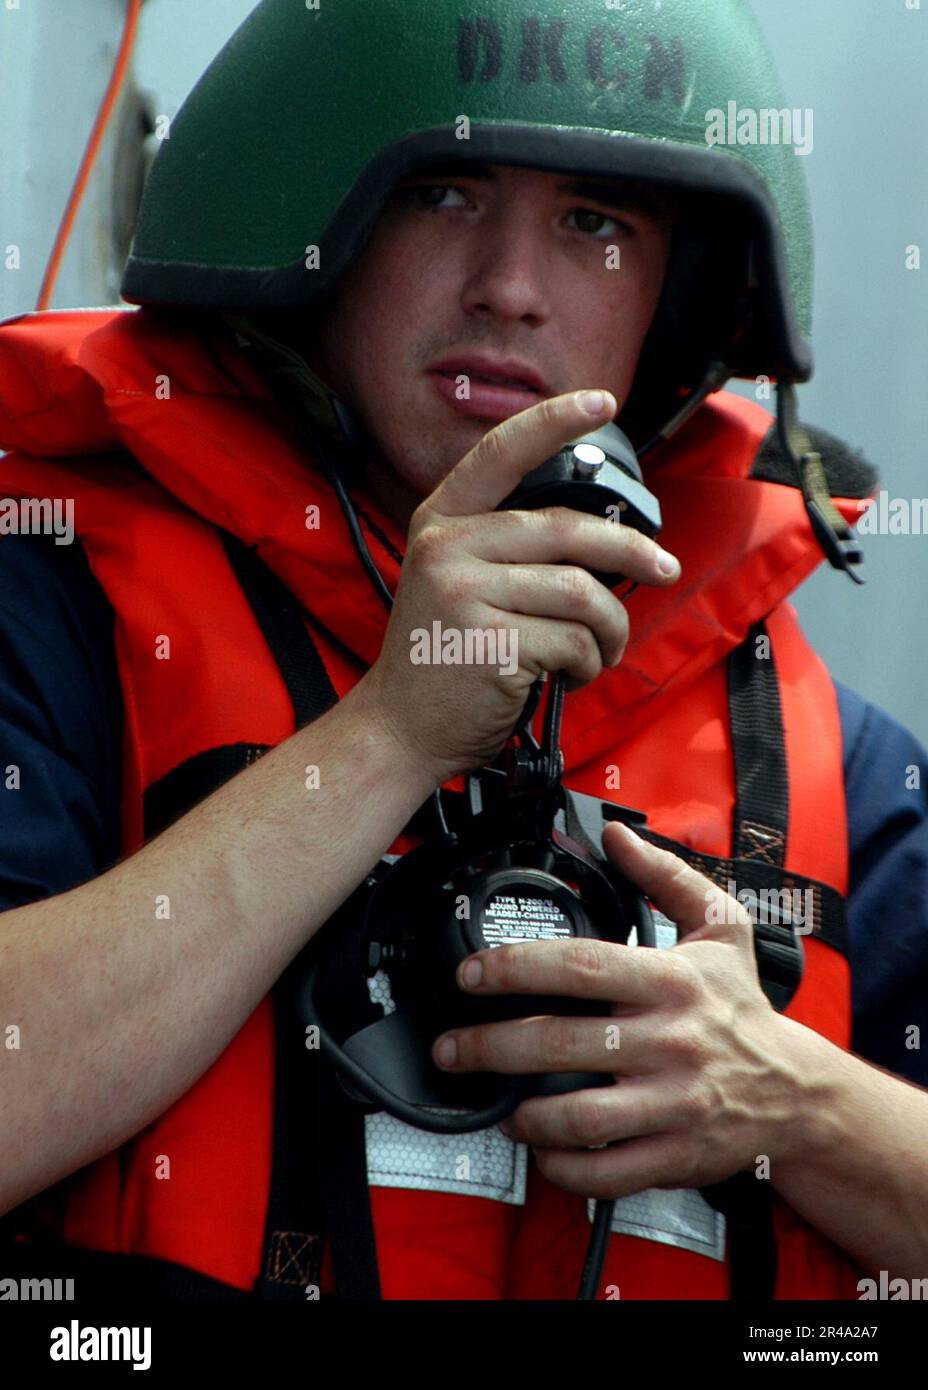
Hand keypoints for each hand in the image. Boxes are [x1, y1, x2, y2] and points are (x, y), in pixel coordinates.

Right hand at [355, 390, 680, 785]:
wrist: (400, 727)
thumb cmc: (442, 656)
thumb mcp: (454, 580)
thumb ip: (505, 547)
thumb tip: (600, 536)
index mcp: (440, 521)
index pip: (500, 453)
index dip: (553, 421)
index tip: (600, 401)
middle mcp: (447, 547)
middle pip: (567, 530)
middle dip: (630, 552)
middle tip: (664, 569)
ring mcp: (465, 593)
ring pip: (580, 594)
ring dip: (610, 628)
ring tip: (603, 650)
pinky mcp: (490, 641)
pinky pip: (573, 642)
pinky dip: (587, 664)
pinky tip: (570, 676)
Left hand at [431, 822, 807, 1198]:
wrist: (797, 1090)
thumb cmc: (742, 1008)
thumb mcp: (720, 927)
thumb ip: (665, 875)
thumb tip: (617, 835)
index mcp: (672, 982)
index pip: (581, 967)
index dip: (516, 968)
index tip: (472, 974)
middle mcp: (671, 1042)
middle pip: (563, 1043)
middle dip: (491, 1047)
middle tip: (451, 1048)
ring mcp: (673, 1104)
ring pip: (579, 1116)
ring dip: (524, 1115)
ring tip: (496, 1105)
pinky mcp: (677, 1155)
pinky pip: (608, 1172)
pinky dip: (565, 1169)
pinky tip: (544, 1151)